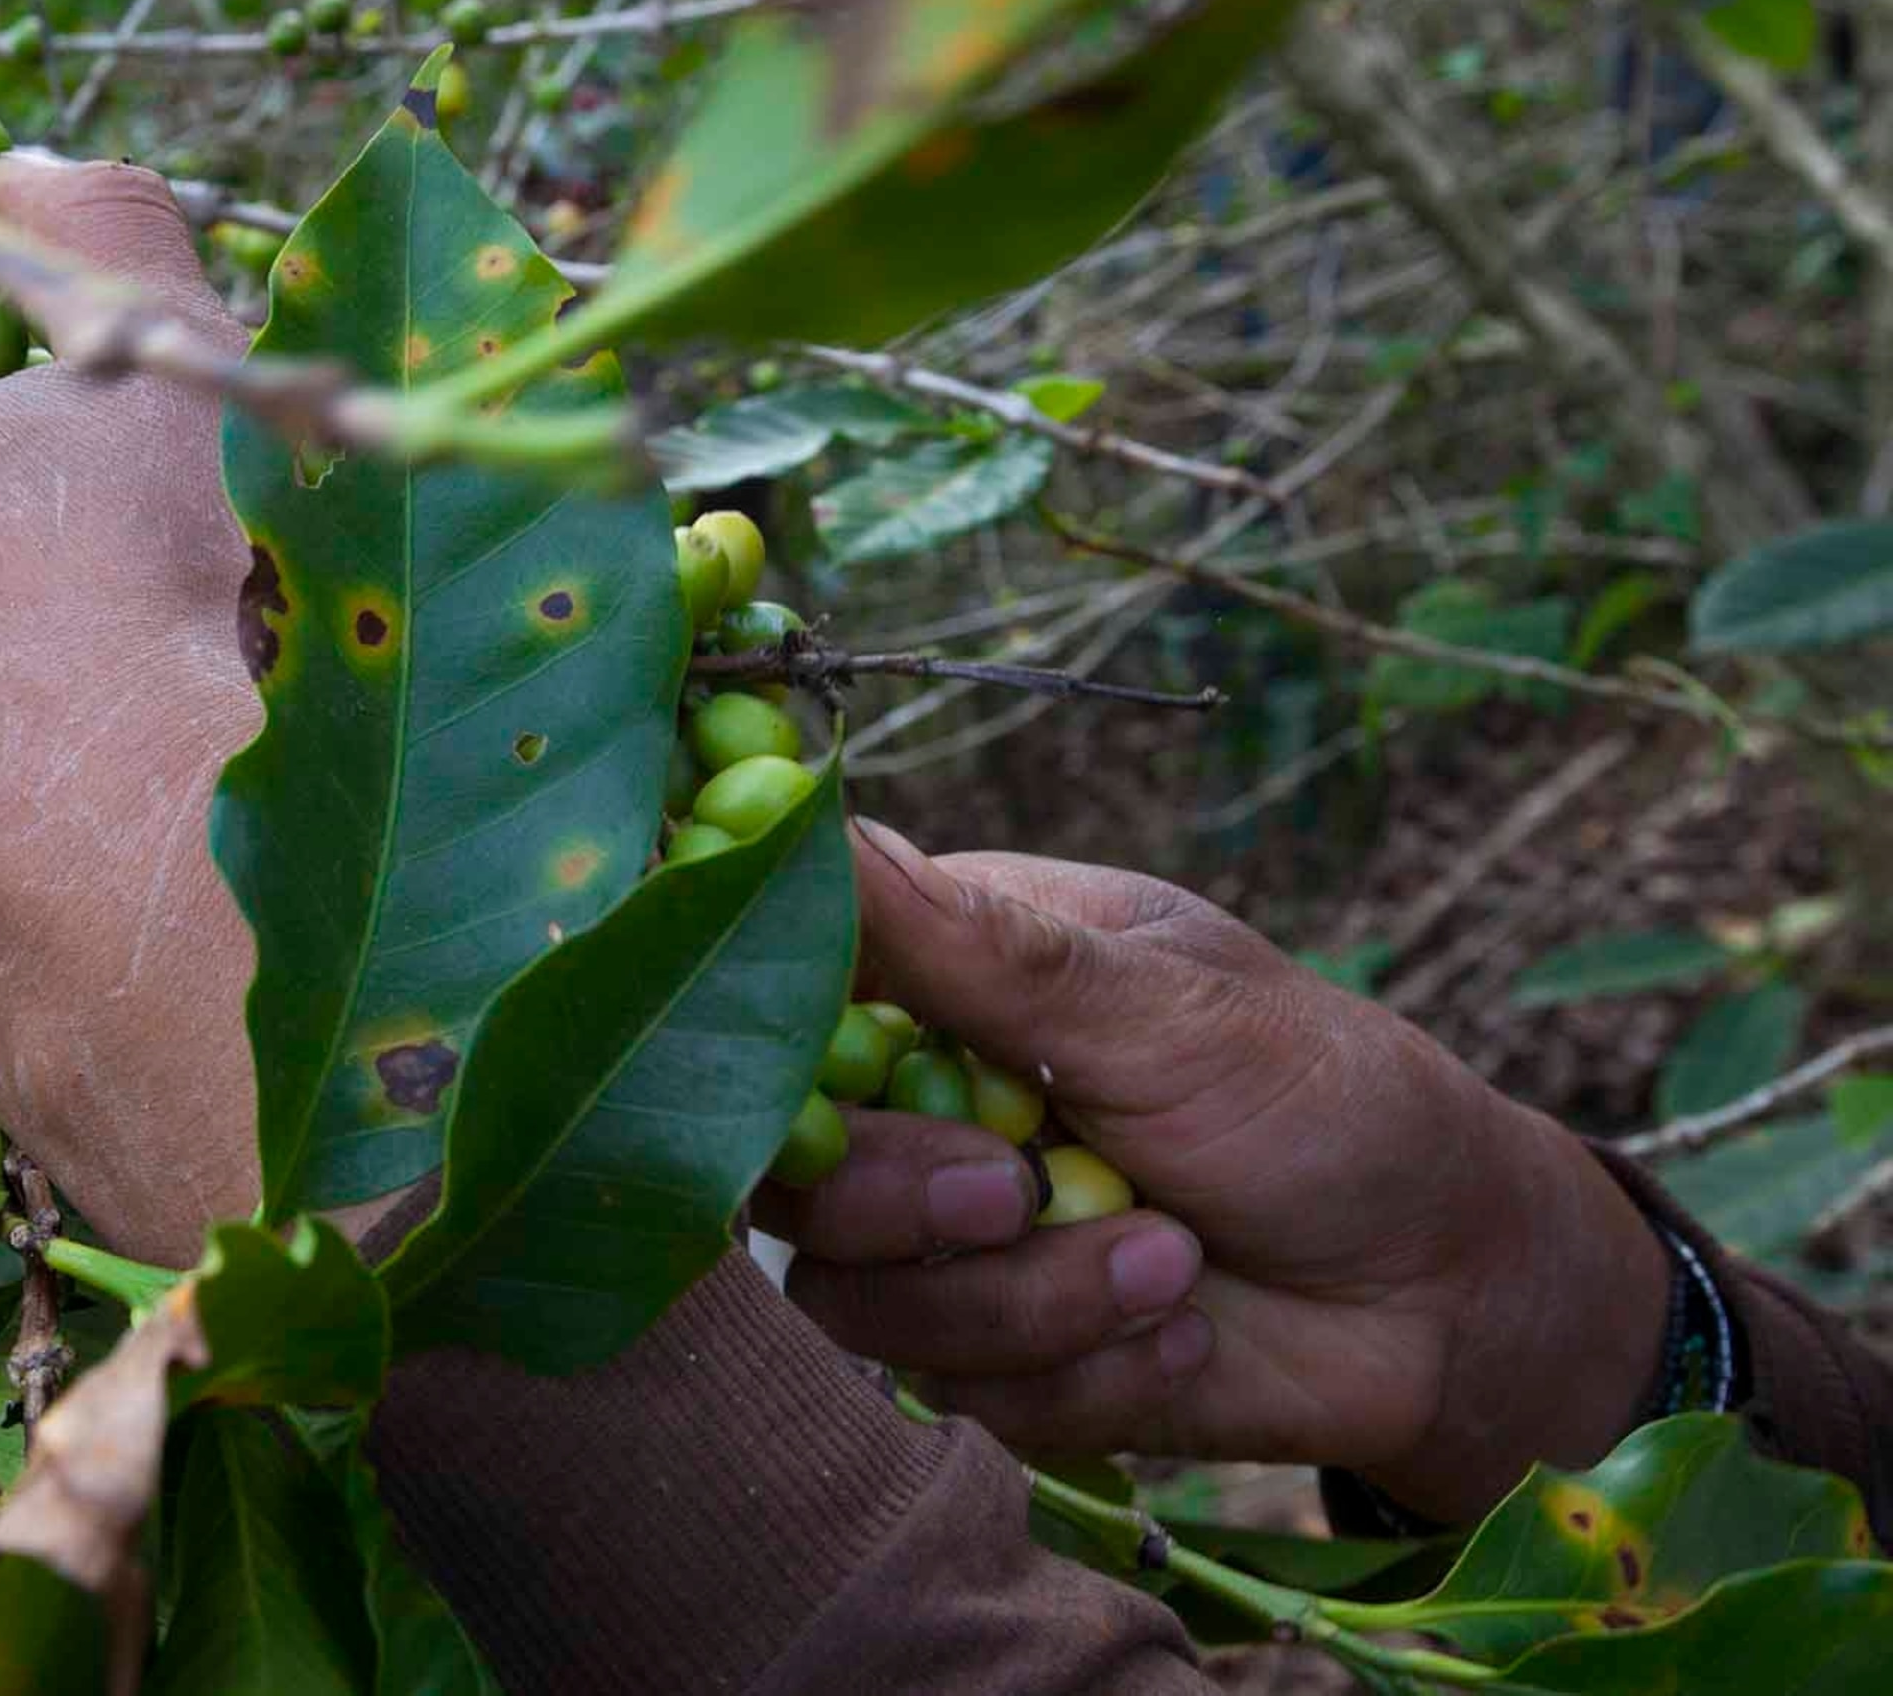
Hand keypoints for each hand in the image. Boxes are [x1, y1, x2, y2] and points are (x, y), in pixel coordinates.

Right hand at [757, 822, 1670, 1519]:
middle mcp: (921, 1103)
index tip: (848, 1078)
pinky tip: (1181, 1327)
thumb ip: (981, 949)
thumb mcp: (1162, 1007)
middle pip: (791, 1168)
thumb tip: (823, 830)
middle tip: (1013, 1187)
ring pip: (862, 1300)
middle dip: (906, 1197)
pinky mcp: (994, 1357)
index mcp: (947, 972)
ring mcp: (949, 1240)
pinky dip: (1084, 1370)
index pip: (786, 991)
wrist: (1450, 1296)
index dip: (774, 1046)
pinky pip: (959, 1395)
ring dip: (1030, 1298)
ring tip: (1170, 1261)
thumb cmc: (1324, 1100)